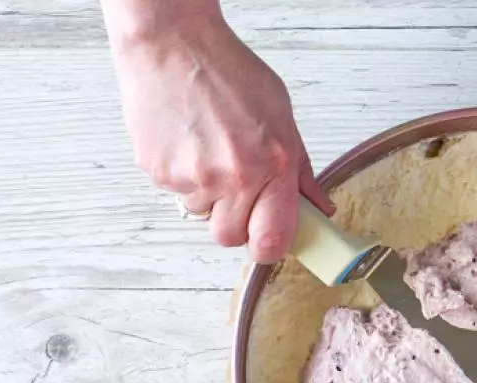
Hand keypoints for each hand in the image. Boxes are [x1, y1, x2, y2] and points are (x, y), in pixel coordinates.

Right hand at [106, 10, 332, 262]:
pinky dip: (184, 176)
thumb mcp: (281, 115)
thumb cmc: (227, 71)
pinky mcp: (159, 172)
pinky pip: (177, 193)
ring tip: (209, 150)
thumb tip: (318, 206)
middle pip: (231, 237)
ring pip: (202, 214)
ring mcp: (192, 176)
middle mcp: (233, 176)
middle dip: (237, 223)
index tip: (271, 238)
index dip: (269, 245)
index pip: (272, 240)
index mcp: (272, 164)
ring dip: (209, 195)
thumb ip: (300, 168)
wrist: (171, 44)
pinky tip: (188, 141)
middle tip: (239, 191)